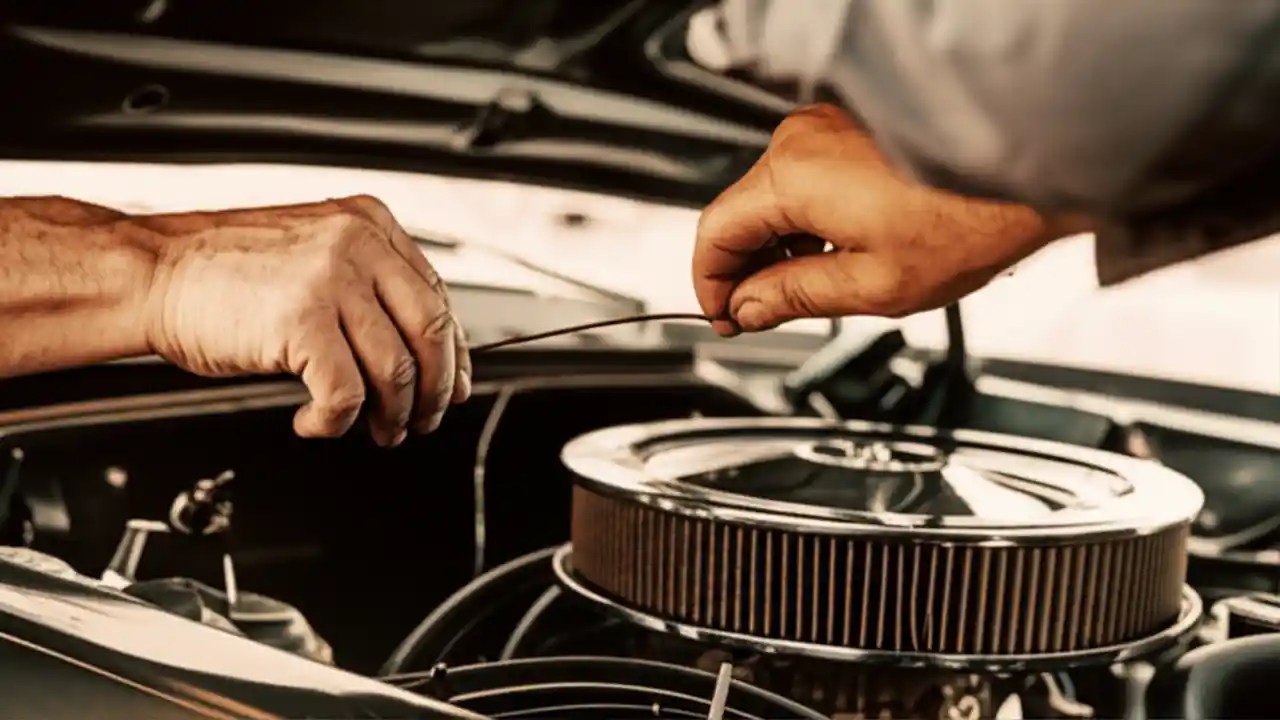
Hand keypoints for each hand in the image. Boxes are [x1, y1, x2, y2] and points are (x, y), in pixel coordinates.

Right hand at [140, 195, 469, 445]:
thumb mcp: (311, 255)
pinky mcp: (302, 322)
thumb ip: (366, 287)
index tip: (450, 385)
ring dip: (393, 414)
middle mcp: (357, 245)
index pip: (437, 298)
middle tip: (421, 420)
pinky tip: (315, 422)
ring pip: (396, 369)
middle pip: (432, 334)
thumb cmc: (220, 272)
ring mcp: (331, 281)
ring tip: (376, 430)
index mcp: (369, 224)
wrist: (151, 273)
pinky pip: (347, 395)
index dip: (451, 354)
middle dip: (433, 391)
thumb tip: (420, 353)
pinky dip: (337, 422)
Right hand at [693, 104, 1083, 334]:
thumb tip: (750, 309)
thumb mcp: (871, 285)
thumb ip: (794, 297)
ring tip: (803, 292)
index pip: (714, 232)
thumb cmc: (970, 221)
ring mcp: (826, 130)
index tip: (724, 317)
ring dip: (775, 247)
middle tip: (759, 316)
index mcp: (794, 176)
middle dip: (744, 270)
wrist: (1032, 174)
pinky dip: (803, 222)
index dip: (710, 286)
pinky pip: (802, 181)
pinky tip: (828, 255)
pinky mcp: (850, 131)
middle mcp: (801, 141)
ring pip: (770, 198)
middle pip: (740, 212)